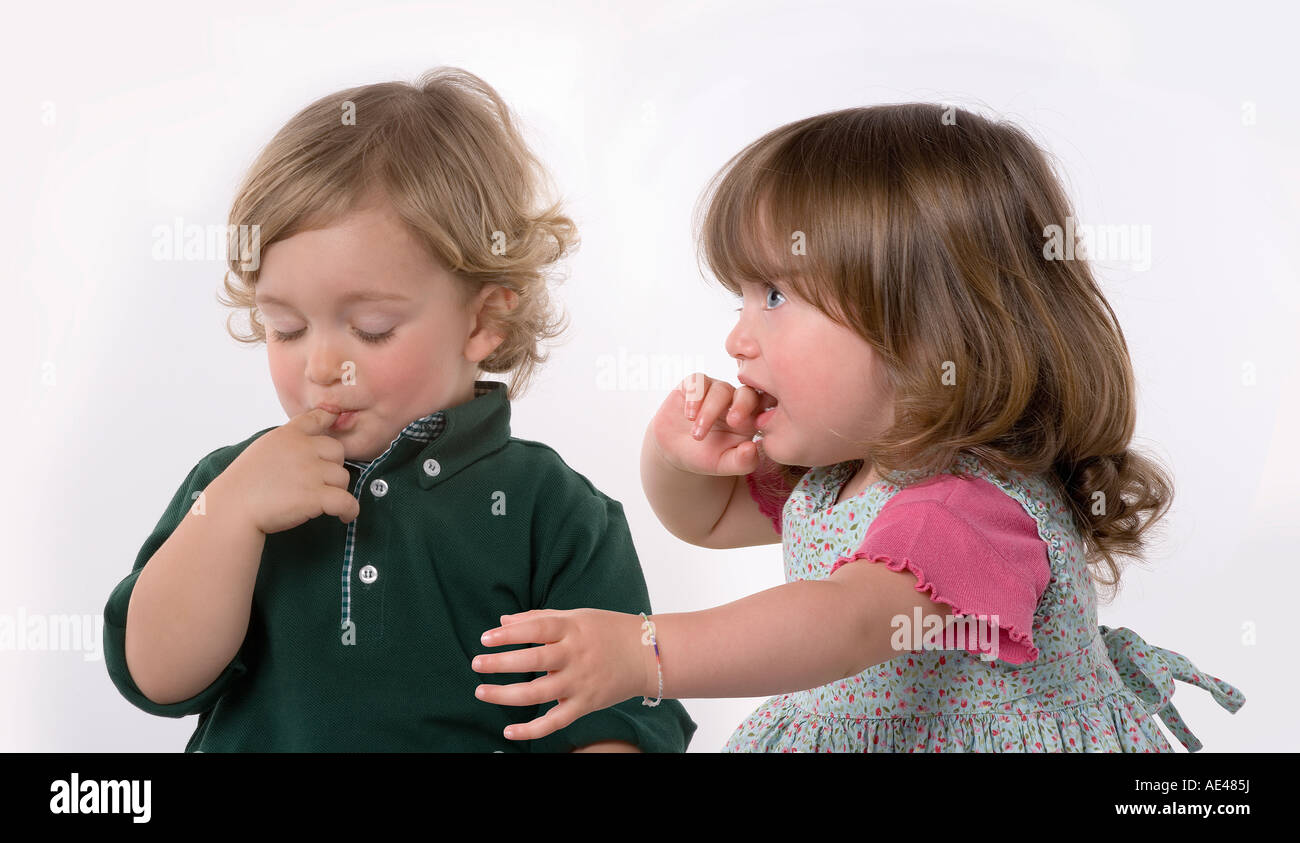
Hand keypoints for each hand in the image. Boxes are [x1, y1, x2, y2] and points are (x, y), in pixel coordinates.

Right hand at [218, 407, 360, 533]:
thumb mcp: (263, 450)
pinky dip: (350, 510)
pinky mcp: (315, 496)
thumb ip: (286, 443)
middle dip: (333, 466)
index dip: (330, 418)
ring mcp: (310, 471)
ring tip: (323, 502)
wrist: (232, 508)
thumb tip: (310, 444)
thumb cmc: (244, 485)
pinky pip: (346, 501)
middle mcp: (302, 449)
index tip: (336, 418)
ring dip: (337, 490)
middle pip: (338, 451)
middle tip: (320, 482)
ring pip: (343, 477)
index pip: (317, 417)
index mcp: (288, 435)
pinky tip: (344, 515)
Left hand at [472, 609, 652, 740]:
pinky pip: (555, 721)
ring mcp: (580, 681)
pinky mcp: (585, 704)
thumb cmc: (607, 631)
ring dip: (505, 694)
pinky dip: (531, 729)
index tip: (485, 638)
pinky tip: (508, 730)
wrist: (648, 655)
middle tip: (476, 664)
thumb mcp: (577, 616)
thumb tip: (502, 621)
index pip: (536, 628)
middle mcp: (576, 654)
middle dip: (501, 663)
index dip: (509, 634)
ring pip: (538, 692)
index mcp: (573, 628)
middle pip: (533, 659)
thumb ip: (539, 618)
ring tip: (481, 691)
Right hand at [649, 372, 766, 476]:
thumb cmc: (704, 456)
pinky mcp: (694, 384)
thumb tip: (752, 448)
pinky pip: (698, 381)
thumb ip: (742, 462)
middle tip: (732, 422)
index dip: (762, 411)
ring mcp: (715, 389)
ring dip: (710, 411)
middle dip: (740, 405)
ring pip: (720, 389)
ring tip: (697, 434)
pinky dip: (694, 397)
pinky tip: (689, 415)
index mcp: (750, 417)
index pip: (764, 407)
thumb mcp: (724, 464)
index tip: (751, 427)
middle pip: (746, 393)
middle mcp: (735, 400)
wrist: (674, 450)